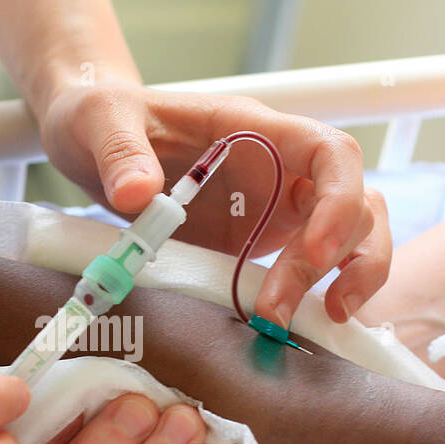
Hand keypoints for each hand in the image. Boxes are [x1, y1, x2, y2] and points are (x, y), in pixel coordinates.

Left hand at [38, 83, 388, 324]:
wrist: (90, 139)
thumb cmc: (102, 116)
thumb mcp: (97, 122)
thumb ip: (119, 153)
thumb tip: (138, 195)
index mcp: (254, 131)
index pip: (330, 153)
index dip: (339, 200)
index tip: (313, 250)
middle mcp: (280, 168)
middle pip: (354, 204)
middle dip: (338, 258)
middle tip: (287, 309)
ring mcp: (276, 207)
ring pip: (350, 237)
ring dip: (347, 279)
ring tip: (313, 322)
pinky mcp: (262, 241)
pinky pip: (312, 268)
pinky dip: (317, 296)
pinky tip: (297, 328)